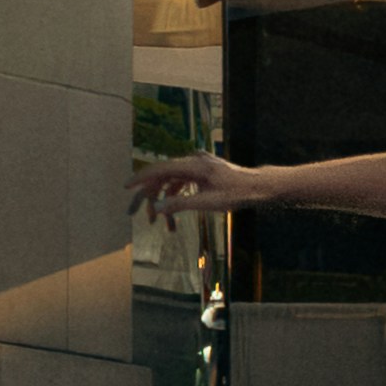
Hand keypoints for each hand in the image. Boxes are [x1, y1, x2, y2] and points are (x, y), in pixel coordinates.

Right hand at [130, 148, 255, 216]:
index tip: (126, 187)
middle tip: (134, 213)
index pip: (159, 169)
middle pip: (162, 176)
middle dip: (148, 196)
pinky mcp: (202, 172)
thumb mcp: (207, 203)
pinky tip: (172, 218)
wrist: (258, 187)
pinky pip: (181, 183)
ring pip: (171, 181)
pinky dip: (175, 197)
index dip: (140, 178)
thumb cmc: (236, 194)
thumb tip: (157, 208)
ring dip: (163, 200)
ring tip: (157, 223)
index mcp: (193, 165)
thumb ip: (180, 204)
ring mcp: (197, 166)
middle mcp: (193, 162)